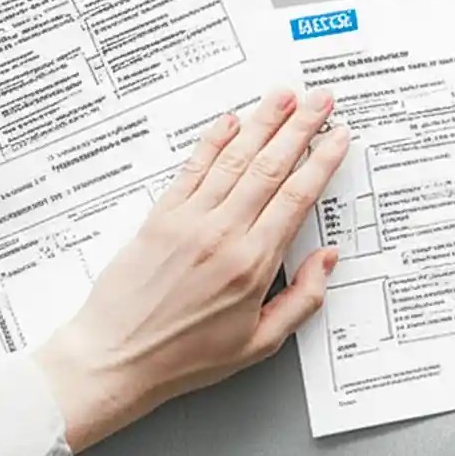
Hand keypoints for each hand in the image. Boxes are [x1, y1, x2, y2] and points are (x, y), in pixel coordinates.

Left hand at [34, 88, 348, 451]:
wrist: (114, 359)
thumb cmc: (185, 357)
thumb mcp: (259, 344)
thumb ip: (302, 299)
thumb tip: (328, 259)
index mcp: (253, 264)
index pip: (297, 197)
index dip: (322, 160)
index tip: (339, 137)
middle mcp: (222, 234)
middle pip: (271, 166)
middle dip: (300, 127)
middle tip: (321, 100)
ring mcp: (188, 221)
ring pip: (235, 159)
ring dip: (262, 122)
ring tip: (283, 96)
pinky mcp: (159, 218)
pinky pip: (192, 169)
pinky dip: (213, 141)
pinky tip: (230, 121)